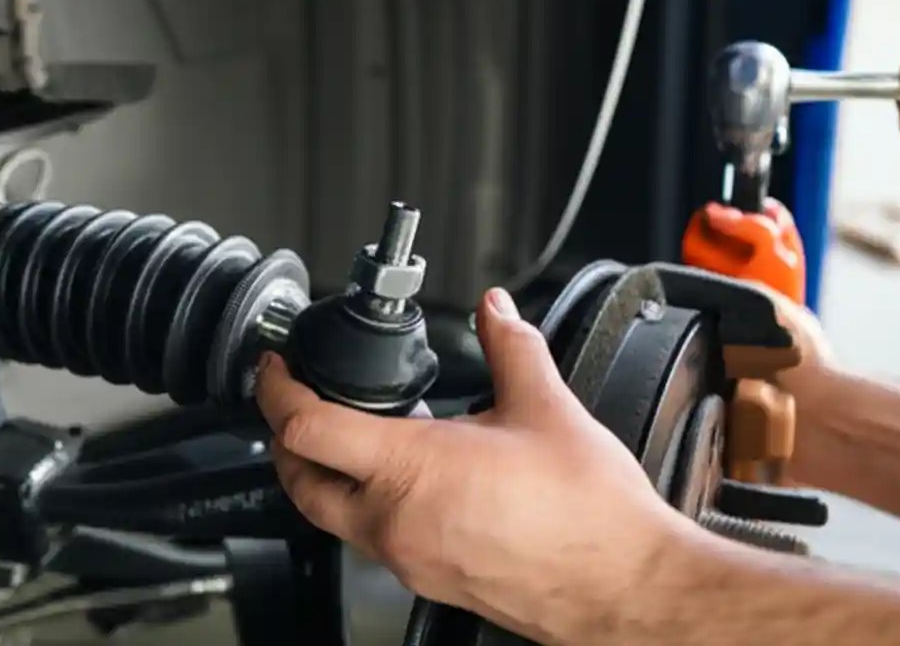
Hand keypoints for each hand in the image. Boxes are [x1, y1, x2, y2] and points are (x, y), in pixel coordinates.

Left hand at [255, 288, 686, 644]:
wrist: (622, 586)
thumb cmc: (588, 514)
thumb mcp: (545, 407)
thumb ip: (510, 346)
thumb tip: (495, 312)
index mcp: (411, 469)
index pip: (306, 428)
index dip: (278, 390)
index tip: (277, 370)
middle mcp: (395, 522)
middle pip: (300, 482)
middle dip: (287, 440)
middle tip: (297, 404)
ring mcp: (408, 559)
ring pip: (333, 518)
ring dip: (327, 476)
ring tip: (354, 439)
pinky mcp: (430, 582)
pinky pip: (373, 541)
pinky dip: (367, 506)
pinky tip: (408, 485)